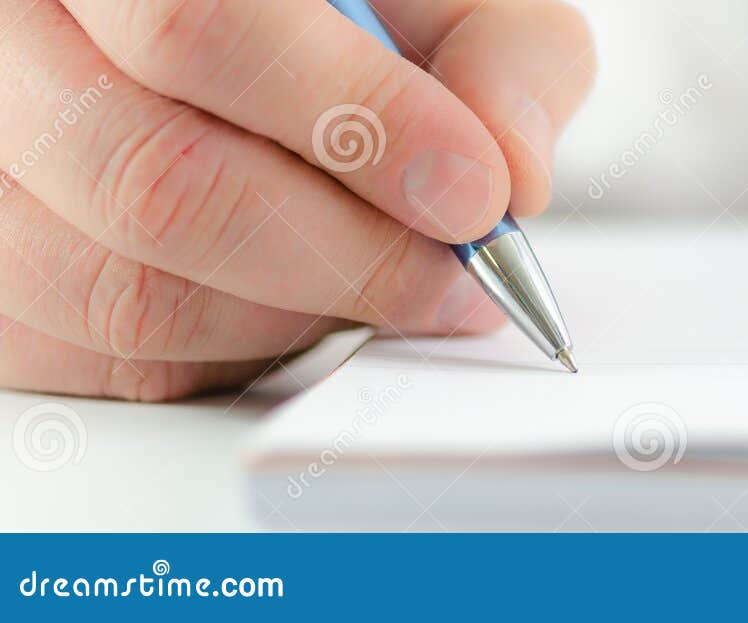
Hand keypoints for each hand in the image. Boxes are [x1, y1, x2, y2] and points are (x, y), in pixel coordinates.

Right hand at [0, 0, 593, 399]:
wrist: (260, 45)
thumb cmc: (343, 19)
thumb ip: (497, 52)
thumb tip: (508, 174)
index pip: (196, 27)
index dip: (353, 124)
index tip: (470, 194)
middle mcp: (21, 44)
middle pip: (154, 183)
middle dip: (345, 258)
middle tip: (449, 275)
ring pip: (119, 291)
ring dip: (289, 319)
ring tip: (375, 284)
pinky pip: (95, 361)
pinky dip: (222, 357)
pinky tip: (286, 303)